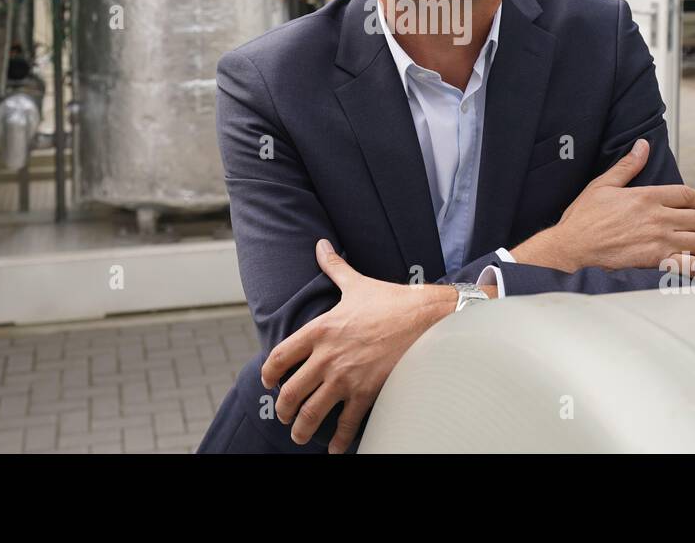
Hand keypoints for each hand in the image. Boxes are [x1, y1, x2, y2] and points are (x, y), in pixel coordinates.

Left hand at [261, 240, 479, 452]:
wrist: (426, 318)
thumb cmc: (390, 301)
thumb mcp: (356, 284)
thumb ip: (334, 267)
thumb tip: (321, 245)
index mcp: (320, 329)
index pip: (280, 356)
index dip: (270, 373)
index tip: (269, 382)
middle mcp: (328, 356)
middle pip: (291, 391)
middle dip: (283, 409)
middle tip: (284, 415)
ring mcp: (346, 377)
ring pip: (312, 412)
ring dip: (301, 428)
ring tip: (299, 435)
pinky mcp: (367, 392)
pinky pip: (346, 424)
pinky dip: (337, 441)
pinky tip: (333, 449)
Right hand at [511, 139, 694, 271]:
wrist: (572, 247)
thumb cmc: (583, 218)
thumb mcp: (603, 185)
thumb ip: (627, 166)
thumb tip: (643, 146)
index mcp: (647, 196)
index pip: (688, 195)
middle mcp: (658, 217)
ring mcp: (660, 241)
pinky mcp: (656, 261)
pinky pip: (691, 266)